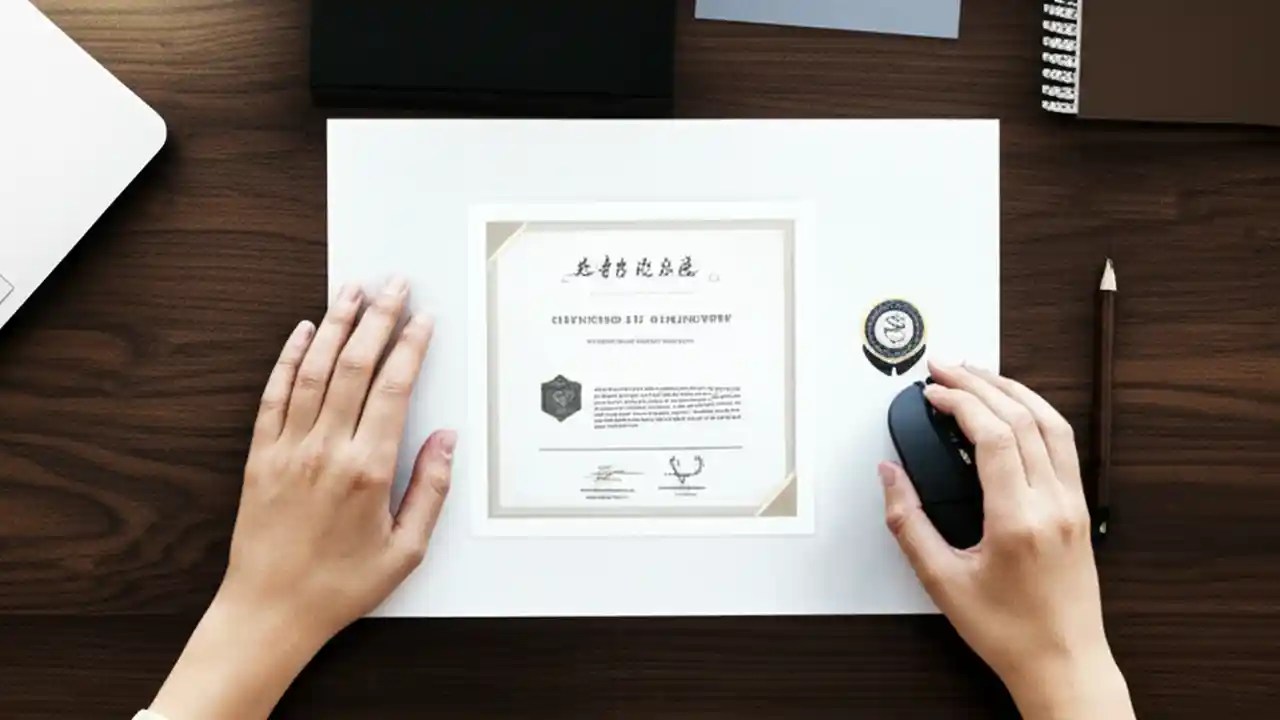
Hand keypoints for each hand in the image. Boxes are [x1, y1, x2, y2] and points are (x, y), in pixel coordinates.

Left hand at [150, 278, 453, 719]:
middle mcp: (327, 449)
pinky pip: (274, 394)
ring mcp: (288, 448)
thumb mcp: (406, 550)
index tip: (423, 319)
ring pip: (313, 369)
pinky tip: (303, 331)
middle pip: (354, 365)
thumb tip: (445, 440)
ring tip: (352, 290)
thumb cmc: (340, 585)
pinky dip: (288, 357)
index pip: (394, 387)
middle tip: (394, 285)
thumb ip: (430, 489)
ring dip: (335, 324)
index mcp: (369, 469)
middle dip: (378, 318)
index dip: (411, 345)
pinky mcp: (260, 455)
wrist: (270, 609)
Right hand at [880, 362, 1134, 719]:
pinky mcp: (1080, 509)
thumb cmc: (1008, 632)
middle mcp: (1053, 504)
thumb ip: (908, 523)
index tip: (932, 393)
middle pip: (1021, 418)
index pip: (993, 435)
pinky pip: (1064, 444)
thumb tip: (890, 477)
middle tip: (946, 370)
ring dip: (1013, 390)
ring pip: (1051, 423)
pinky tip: (1015, 409)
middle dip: (979, 384)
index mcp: (1019, 520)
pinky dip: (1037, 413)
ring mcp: (1073, 503)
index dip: (959, 403)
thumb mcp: (941, 580)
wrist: (1063, 663)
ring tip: (979, 376)